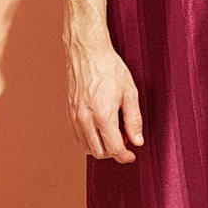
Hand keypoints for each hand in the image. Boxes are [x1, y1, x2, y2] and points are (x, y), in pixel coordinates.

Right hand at [67, 40, 143, 162]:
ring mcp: (75, 117)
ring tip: (113, 132)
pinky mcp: (69, 112)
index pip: (114, 148)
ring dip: (101, 147)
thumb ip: (134, 119)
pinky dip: (89, 139)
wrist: (88, 52)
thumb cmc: (110, 68)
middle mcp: (86, 119)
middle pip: (99, 152)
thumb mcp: (129, 91)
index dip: (125, 156)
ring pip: (87, 147)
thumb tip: (137, 140)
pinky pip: (78, 137)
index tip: (131, 155)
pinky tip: (100, 128)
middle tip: (124, 139)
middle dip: (113, 152)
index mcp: (103, 114)